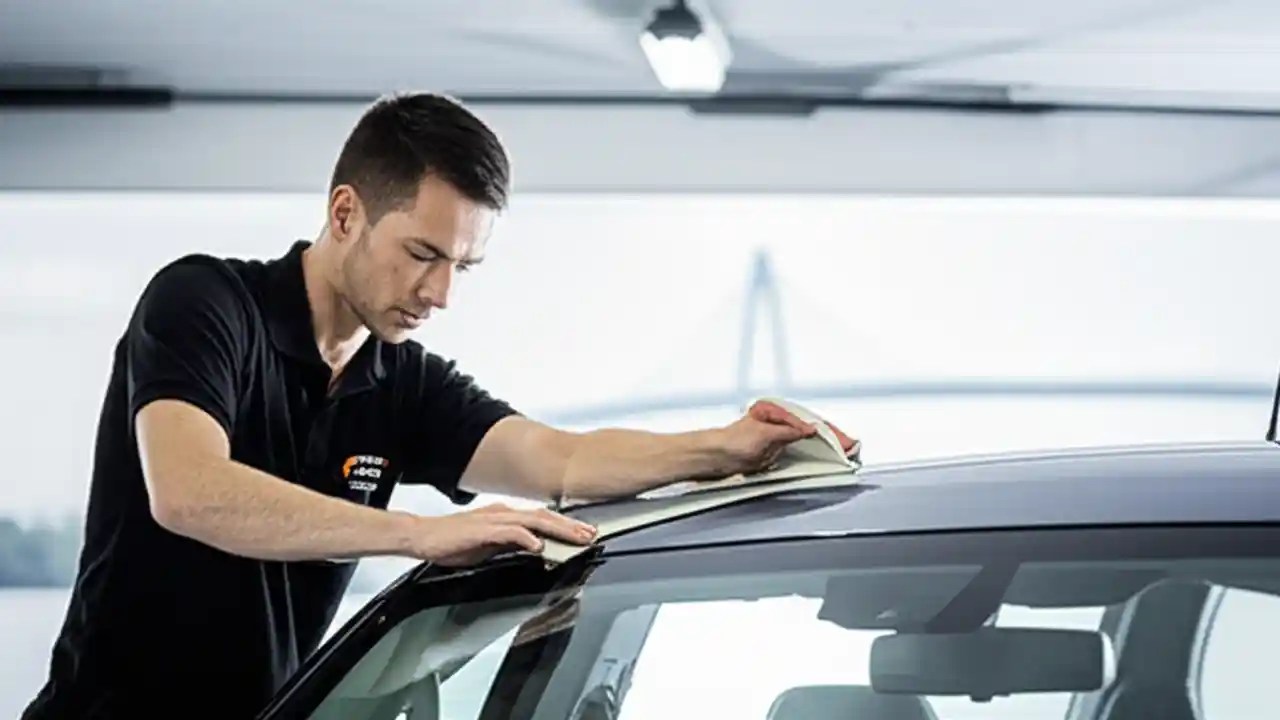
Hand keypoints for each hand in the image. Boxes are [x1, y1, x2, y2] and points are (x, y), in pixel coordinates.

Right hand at [408, 503, 596, 566]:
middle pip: (544, 516)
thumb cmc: (452, 542)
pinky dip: (526, 537)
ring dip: (557, 529)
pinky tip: (538, 544)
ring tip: (575, 537)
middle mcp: (504, 513)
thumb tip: (534, 548)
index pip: (542, 518)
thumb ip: (511, 545)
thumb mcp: (489, 545)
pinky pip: (509, 532)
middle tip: (591, 534)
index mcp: (505, 516)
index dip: (565, 524)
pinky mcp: (482, 530)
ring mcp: (494, 520)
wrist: (423, 536)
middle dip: (570, 525)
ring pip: (533, 520)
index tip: (583, 533)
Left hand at [720, 400, 859, 473]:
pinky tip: (827, 459)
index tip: (843, 441)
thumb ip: (788, 432)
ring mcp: (778, 436)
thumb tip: (810, 430)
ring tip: (847, 453)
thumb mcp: (764, 435)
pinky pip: (801, 452)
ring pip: (810, 440)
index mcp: (776, 411)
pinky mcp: (776, 450)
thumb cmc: (730, 442)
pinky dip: (815, 455)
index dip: (828, 431)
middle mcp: (779, 421)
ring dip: (828, 447)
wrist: (713, 458)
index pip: (809, 420)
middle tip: (852, 447)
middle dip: (833, 438)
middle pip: (813, 429)